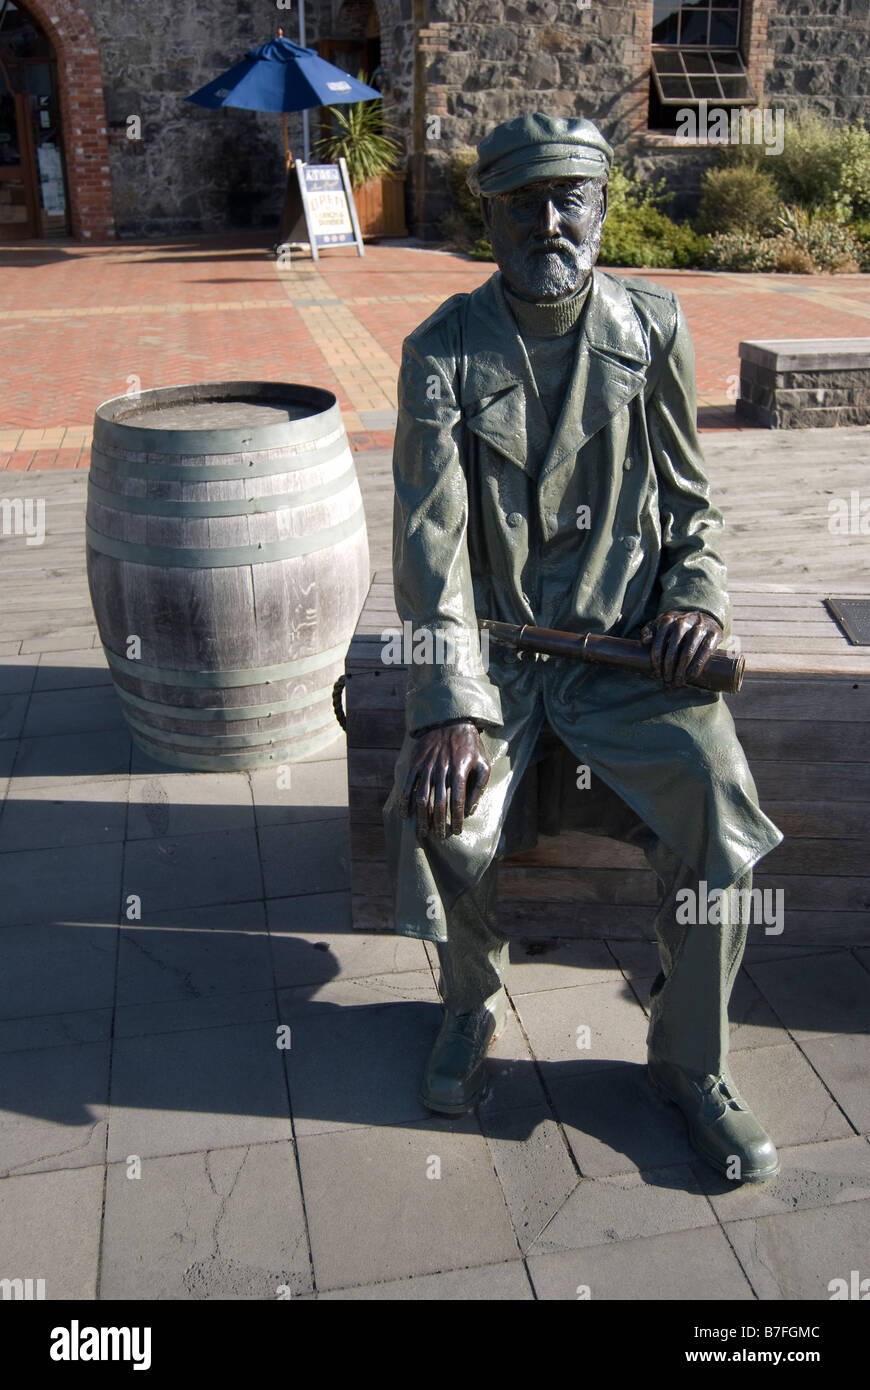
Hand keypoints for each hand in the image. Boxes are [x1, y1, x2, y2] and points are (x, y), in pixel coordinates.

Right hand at [401, 721, 490, 838]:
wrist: (451, 720)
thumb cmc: (471, 746)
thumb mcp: (483, 763)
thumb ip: (480, 787)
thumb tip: (471, 810)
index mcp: (460, 770)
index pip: (458, 801)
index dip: (457, 819)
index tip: (456, 831)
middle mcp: (442, 769)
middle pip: (438, 803)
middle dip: (438, 823)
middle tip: (439, 835)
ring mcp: (427, 766)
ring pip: (421, 797)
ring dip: (421, 817)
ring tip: (423, 832)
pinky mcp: (416, 763)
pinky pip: (408, 785)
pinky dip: (405, 802)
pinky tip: (406, 815)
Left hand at [641, 610, 722, 686]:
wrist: (702, 616)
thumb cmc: (675, 626)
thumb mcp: (660, 624)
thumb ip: (649, 631)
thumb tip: (646, 641)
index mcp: (667, 620)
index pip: (658, 644)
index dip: (657, 662)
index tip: (657, 674)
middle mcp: (683, 622)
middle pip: (673, 651)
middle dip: (669, 669)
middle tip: (668, 681)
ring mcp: (699, 627)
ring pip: (688, 653)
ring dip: (682, 671)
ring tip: (678, 682)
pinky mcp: (714, 633)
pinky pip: (705, 652)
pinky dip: (697, 666)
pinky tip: (691, 675)